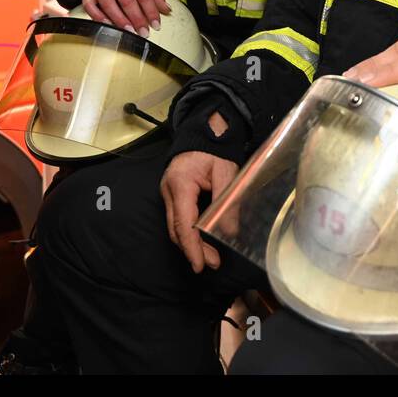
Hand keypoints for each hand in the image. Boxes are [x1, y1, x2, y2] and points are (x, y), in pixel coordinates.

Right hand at [82, 0, 170, 36]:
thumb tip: (167, 10)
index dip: (151, 11)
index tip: (156, 25)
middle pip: (127, 0)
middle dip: (137, 18)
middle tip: (143, 32)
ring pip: (108, 4)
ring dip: (120, 20)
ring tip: (129, 31)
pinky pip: (90, 6)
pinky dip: (98, 17)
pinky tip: (108, 25)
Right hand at [160, 149, 238, 272]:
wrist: (204, 131)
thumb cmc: (214, 149)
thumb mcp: (226, 172)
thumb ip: (227, 203)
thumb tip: (229, 232)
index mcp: (180, 184)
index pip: (184, 223)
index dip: (192, 247)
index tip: (200, 264)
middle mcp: (168, 191)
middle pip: (176, 230)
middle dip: (193, 250)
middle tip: (212, 263)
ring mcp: (167, 193)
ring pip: (175, 227)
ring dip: (191, 244)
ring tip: (210, 257)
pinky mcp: (172, 195)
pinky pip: (178, 219)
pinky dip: (189, 233)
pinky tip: (202, 241)